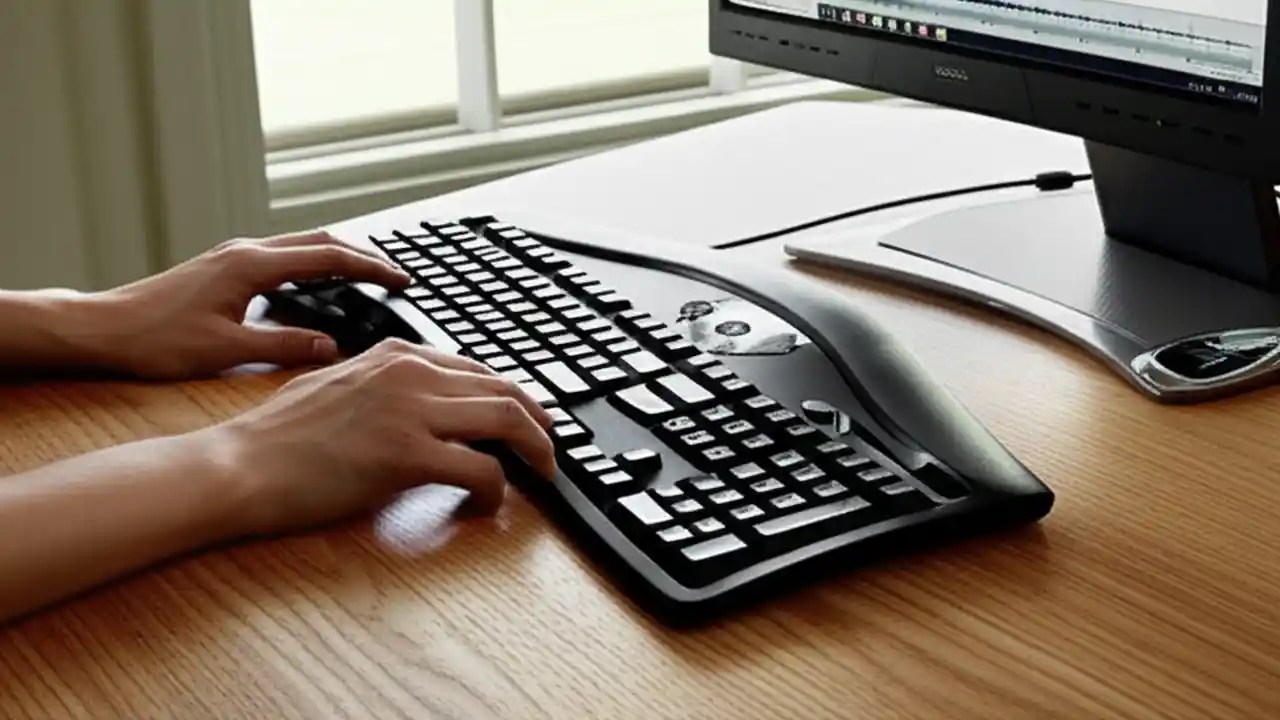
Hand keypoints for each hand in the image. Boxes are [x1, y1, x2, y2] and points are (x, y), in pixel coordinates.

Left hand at [89, 230, 410, 378]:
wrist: (102, 330)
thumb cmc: (155, 339)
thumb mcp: (227, 349)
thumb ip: (284, 344)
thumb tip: (330, 347)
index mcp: (250, 266)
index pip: (327, 258)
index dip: (369, 267)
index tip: (400, 278)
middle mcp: (244, 252)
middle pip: (318, 241)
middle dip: (361, 256)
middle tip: (393, 275)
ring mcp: (232, 257)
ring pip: (299, 246)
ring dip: (336, 259)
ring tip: (365, 279)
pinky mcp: (223, 268)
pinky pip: (281, 258)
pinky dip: (310, 267)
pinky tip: (316, 289)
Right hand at [209, 339, 556, 534]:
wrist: (242, 464)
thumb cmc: (277, 436)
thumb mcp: (336, 382)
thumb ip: (381, 381)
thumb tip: (417, 403)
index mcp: (395, 353)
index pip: (476, 369)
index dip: (511, 397)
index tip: (526, 419)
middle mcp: (410, 373)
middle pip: (504, 390)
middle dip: (538, 421)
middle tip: (549, 450)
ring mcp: (411, 411)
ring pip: (506, 421)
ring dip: (534, 450)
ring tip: (540, 474)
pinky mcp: (408, 455)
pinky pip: (481, 470)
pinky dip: (497, 491)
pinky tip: (485, 505)